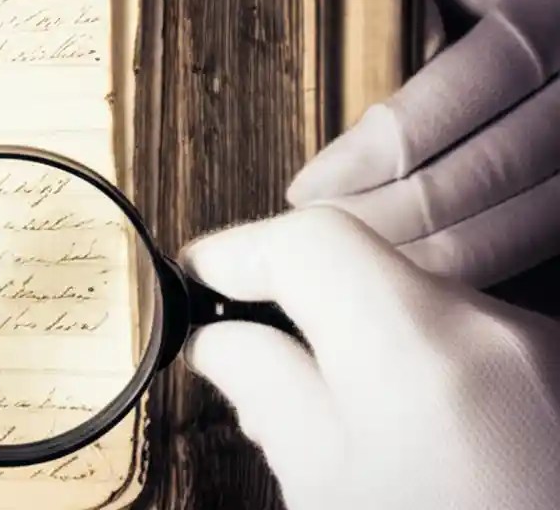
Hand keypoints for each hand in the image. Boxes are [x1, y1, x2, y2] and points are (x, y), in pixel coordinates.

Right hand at [181, 208, 559, 509]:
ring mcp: (550, 354)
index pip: (310, 241)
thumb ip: (273, 399)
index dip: (240, 250)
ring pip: (424, 310)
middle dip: (298, 304)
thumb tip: (228, 347)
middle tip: (245, 359)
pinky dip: (424, 373)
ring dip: (363, 343)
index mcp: (421, 353)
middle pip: (370, 271)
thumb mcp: (334, 498)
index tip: (200, 275)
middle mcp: (499, 332)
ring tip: (338, 431)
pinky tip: (414, 445)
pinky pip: (477, 348)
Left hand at [286, 0, 559, 286]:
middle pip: (493, 166)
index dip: (379, 149)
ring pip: (533, 210)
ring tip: (358, 280)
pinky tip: (430, 280)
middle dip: (396, 219)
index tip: (303, 189)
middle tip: (315, 250)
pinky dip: (491, 260)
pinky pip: (554, 223)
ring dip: (440, 256)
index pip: (459, 91)